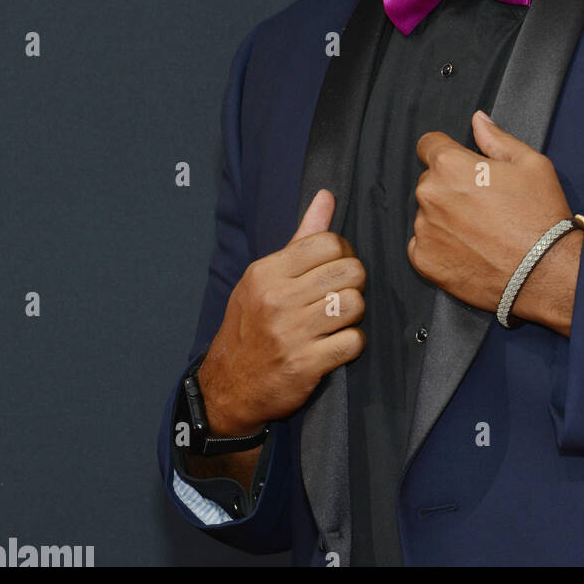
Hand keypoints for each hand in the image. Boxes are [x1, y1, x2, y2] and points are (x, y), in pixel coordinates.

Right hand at [197, 189, 365, 434]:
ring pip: (354, 304)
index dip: (343, 253)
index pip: (328, 243)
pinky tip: (336, 344)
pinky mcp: (305, 365)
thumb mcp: (264, 278)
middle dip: (353, 282)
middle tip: (340, 294)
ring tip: (337, 319)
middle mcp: (277, 299)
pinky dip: (352, 343)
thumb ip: (301, 237)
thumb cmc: (250, 325)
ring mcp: (291, 333)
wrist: (228, 386)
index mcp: (267, 272)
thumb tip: (326, 197)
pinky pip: (353, 341)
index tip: (337, 267)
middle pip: (349, 271)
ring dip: (353, 313)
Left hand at [407, 110, 582, 331]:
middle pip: (431, 181)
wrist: (545, 272)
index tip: (463, 165)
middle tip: (483, 204)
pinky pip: (424, 245)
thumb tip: (478, 120)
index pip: (428, 145)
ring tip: (480, 231)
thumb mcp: (530, 163)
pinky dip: (441, 246)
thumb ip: (496, 138)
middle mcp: (429, 194)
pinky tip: (469, 250)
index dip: (447, 151)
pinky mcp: (424, 260)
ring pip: (428, 213)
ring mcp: (424, 229)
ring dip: (445, 217)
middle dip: (451, 186)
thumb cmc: (540, 215)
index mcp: (450, 165)